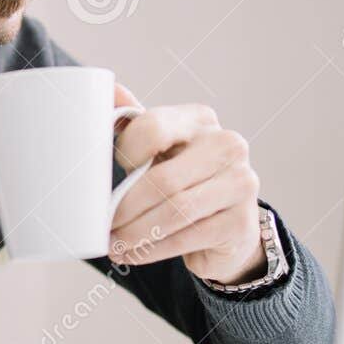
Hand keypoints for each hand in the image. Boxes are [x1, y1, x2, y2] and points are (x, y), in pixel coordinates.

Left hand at [109, 82, 267, 284]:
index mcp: (200, 119)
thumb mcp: (160, 150)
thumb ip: (135, 122)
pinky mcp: (241, 221)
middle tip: (102, 225)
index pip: (153, 128)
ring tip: (112, 244)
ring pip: (174, 211)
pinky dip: (152, 249)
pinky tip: (133, 254)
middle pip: (163, 178)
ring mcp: (240, 183)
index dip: (123, 156)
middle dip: (125, 207)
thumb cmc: (185, 180)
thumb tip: (109, 89)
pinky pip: (186, 237)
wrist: (228, 226)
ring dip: (135, 233)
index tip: (104, 179)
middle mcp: (227, 145)